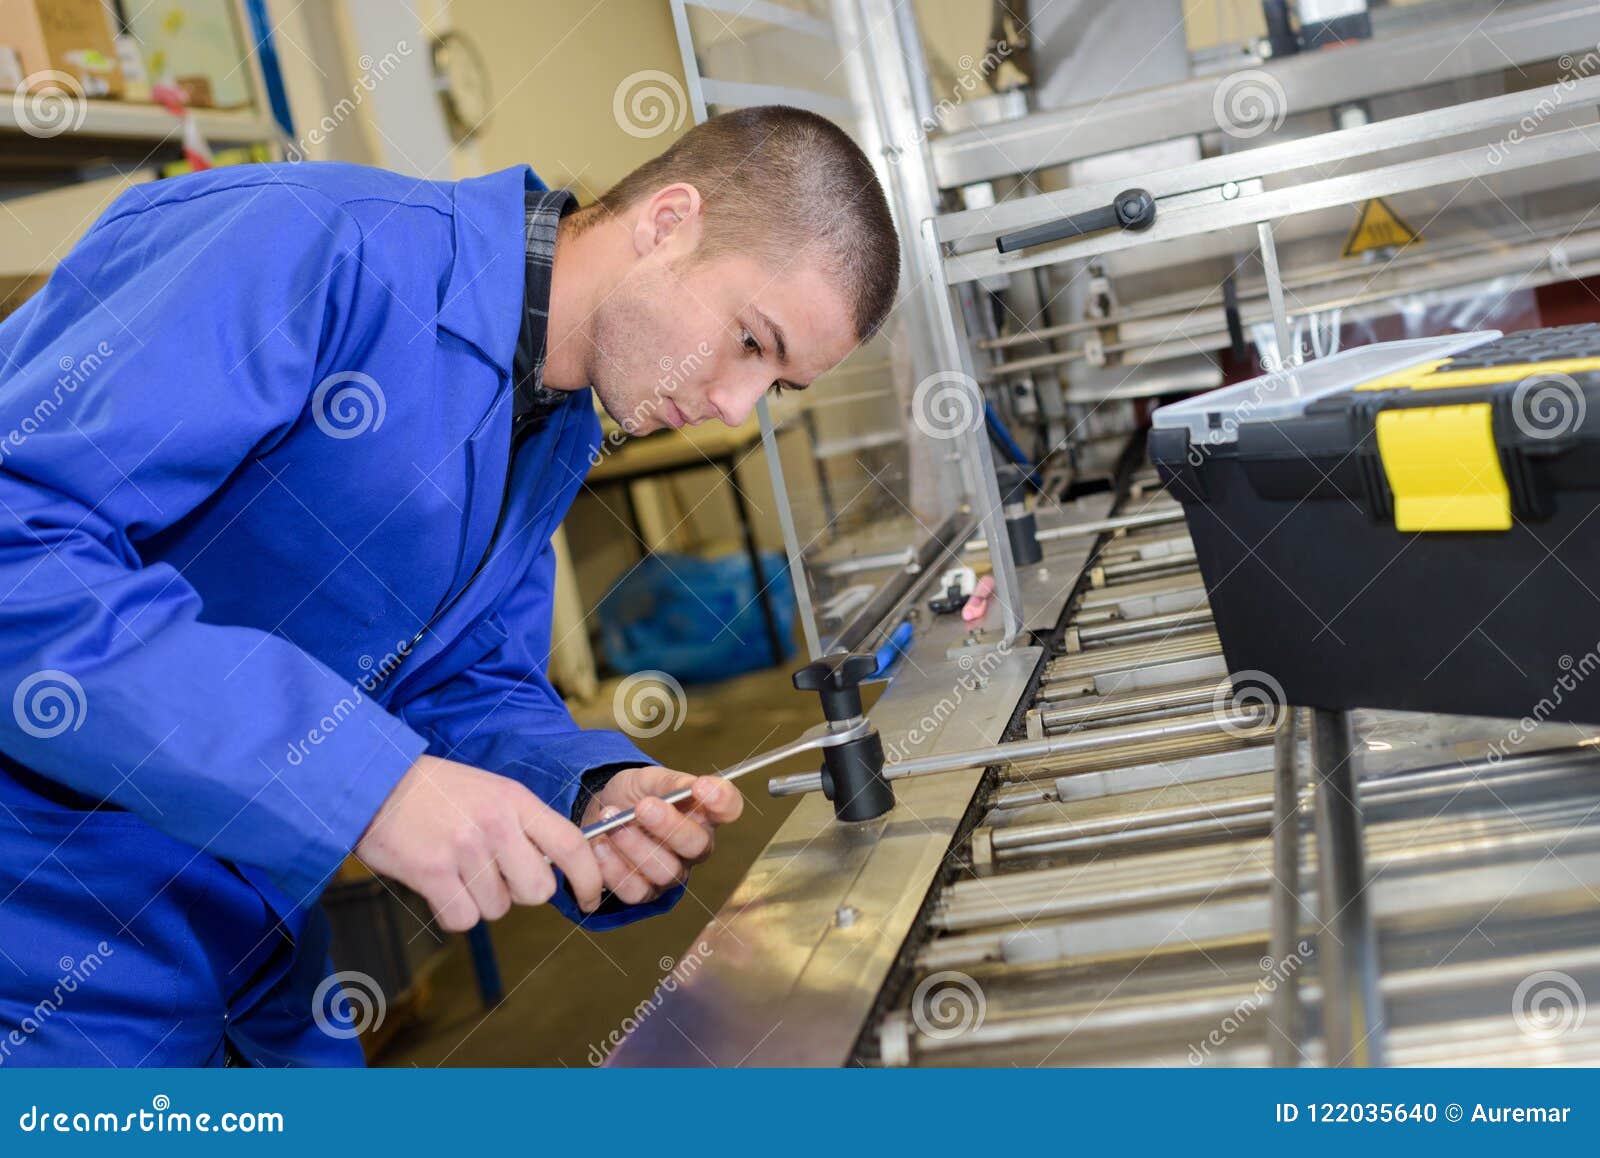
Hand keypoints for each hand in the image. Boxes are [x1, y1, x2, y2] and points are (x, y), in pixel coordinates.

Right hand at [355, 755, 603, 931]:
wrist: (374, 781)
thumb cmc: (435, 791)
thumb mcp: (490, 790)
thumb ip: (523, 824)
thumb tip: (551, 868)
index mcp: (515, 800)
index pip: (572, 845)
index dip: (590, 878)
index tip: (590, 898)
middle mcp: (496, 824)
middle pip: (538, 890)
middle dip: (520, 891)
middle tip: (493, 873)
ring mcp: (464, 849)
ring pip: (497, 908)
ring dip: (479, 899)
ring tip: (455, 868)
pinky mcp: (432, 873)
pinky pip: (463, 919)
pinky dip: (452, 911)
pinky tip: (438, 884)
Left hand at [580, 766, 743, 904]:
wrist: (601, 813)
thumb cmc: (634, 795)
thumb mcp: (649, 778)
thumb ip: (671, 782)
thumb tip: (692, 786)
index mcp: (703, 813)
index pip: (728, 808)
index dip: (721, 800)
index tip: (701, 786)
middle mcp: (693, 847)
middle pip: (698, 845)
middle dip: (670, 826)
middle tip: (644, 807)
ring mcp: (671, 872)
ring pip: (666, 871)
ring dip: (636, 847)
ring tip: (611, 823)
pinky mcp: (644, 892)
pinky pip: (635, 890)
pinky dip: (614, 868)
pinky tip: (600, 845)